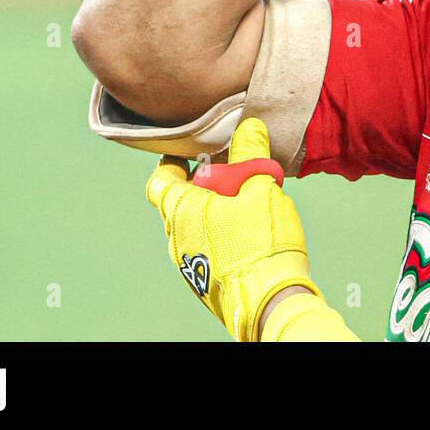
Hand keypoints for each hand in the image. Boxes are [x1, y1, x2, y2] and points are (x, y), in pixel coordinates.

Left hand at [145, 117, 316, 340]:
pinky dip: (222, 234)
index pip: (160, 181)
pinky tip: (251, 234)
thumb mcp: (261, 188)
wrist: (269, 303)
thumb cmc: (261, 244)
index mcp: (182, 211)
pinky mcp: (205, 282)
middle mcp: (177, 239)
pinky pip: (207, 249)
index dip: (173, 163)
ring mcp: (190, 264)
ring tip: (249, 205)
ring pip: (195, 227)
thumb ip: (251, 154)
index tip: (192, 154)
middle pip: (181, 202)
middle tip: (237, 176)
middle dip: (206, 186)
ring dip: (215, 212)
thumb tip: (248, 126)